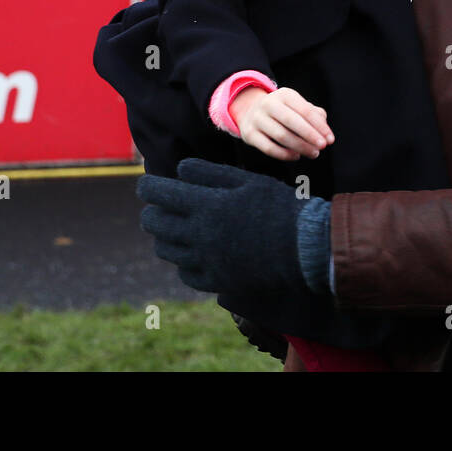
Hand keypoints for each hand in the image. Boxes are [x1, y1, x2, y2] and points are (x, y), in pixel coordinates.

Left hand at [138, 158, 310, 295]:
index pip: (158, 194)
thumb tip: (179, 169)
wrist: (303, 248)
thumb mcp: (247, 181)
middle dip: (152, 211)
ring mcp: (206, 261)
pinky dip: (184, 262)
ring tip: (176, 229)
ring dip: (165, 237)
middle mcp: (199, 235)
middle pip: (154, 224)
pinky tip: (195, 253)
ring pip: (166, 250)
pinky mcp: (217, 281)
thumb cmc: (277, 206)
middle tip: (160, 207)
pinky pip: (186, 273)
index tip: (147, 185)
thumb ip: (210, 173)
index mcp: (205, 205)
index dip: (148, 186)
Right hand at [231, 86, 332, 161]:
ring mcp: (257, 119)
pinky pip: (269, 148)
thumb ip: (314, 115)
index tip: (330, 139)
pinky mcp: (249, 134)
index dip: (319, 126)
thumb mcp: (297, 107)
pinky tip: (296, 156)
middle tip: (322, 147)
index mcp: (284, 95)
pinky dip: (285, 154)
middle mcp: (268, 104)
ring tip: (313, 153)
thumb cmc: (283, 111)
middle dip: (310, 135)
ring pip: (281, 135)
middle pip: (292, 121)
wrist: (251, 111)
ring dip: (300, 147)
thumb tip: (325, 131)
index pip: (305, 110)